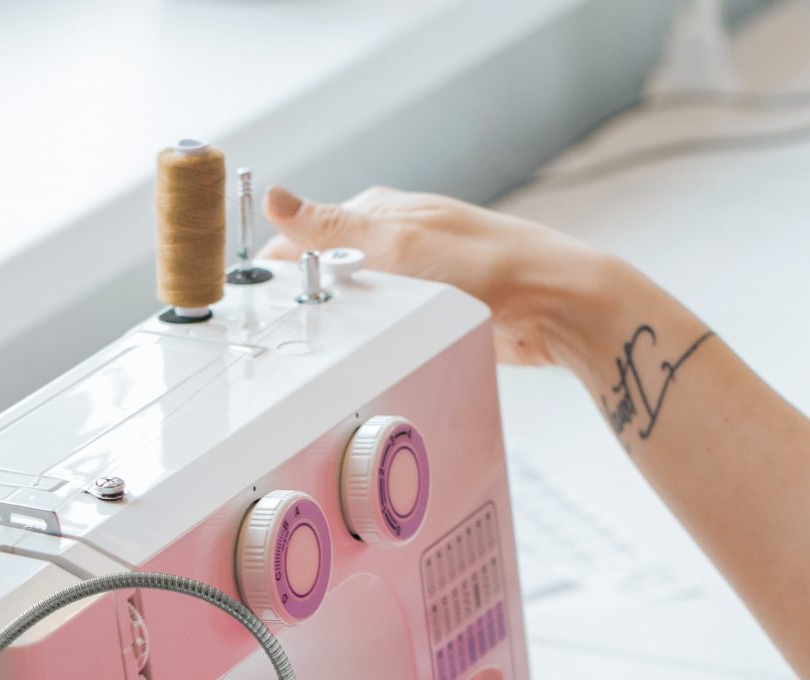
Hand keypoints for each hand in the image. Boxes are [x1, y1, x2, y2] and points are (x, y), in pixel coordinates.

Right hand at [262, 183, 628, 368]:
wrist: (554, 306)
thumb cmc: (489, 266)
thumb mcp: (397, 245)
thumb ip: (331, 227)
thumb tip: (275, 197)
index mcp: (376, 213)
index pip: (301, 236)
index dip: (276, 269)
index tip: (255, 304)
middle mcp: (392, 240)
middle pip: (323, 272)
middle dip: (305, 301)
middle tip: (291, 335)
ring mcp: (411, 275)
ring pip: (352, 303)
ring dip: (339, 324)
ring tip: (332, 347)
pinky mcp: (430, 308)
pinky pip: (382, 326)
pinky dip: (370, 339)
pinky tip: (370, 353)